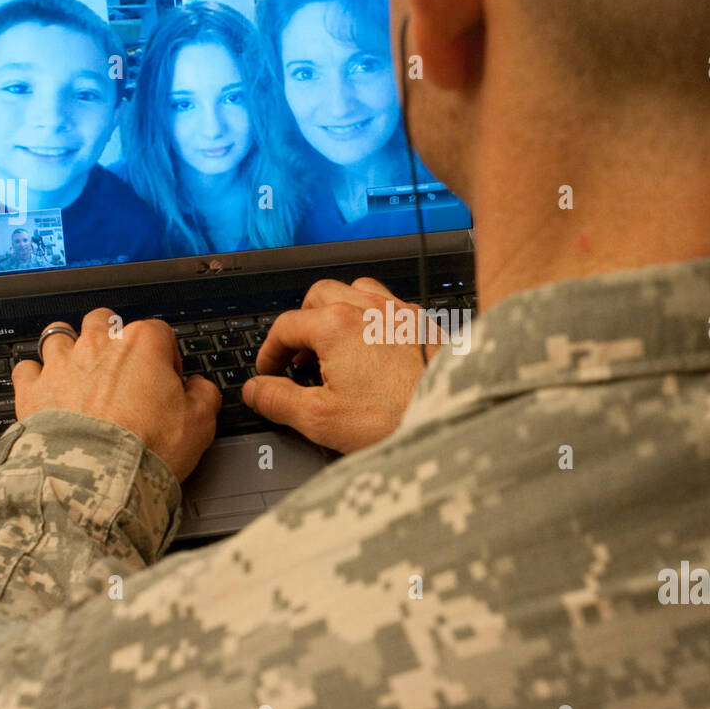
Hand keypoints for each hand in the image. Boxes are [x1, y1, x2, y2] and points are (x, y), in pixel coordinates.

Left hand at [11, 308, 221, 483]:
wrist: (96, 478)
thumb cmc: (146, 448)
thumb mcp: (200, 423)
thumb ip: (203, 394)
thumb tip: (198, 387)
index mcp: (142, 345)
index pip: (159, 331)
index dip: (166, 355)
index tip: (167, 378)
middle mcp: (98, 346)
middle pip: (104, 321)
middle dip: (112, 338)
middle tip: (120, 368)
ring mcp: (61, 364)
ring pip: (59, 335)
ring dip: (69, 349)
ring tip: (78, 373)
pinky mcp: (33, 389)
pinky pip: (27, 368)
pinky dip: (36, 377)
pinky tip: (46, 391)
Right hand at [242, 277, 440, 453]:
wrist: (454, 418)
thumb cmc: (396, 419)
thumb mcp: (320, 419)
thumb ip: (278, 400)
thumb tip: (255, 390)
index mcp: (335, 325)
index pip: (285, 326)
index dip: (269, 351)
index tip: (269, 371)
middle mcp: (367, 307)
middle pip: (318, 296)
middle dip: (301, 323)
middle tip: (298, 355)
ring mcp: (398, 310)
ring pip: (355, 290)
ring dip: (336, 310)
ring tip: (333, 343)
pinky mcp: (423, 321)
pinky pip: (388, 303)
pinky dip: (370, 316)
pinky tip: (373, 345)